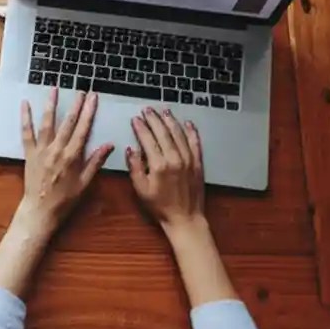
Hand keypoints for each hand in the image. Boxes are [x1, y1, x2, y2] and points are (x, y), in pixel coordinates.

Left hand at [15, 88, 113, 234]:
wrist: (41, 210)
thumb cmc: (65, 199)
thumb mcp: (85, 183)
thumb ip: (96, 162)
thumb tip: (109, 144)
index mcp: (72, 156)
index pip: (83, 129)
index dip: (89, 112)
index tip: (93, 97)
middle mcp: (57, 150)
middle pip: (68, 123)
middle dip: (75, 105)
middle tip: (80, 90)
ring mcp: (41, 150)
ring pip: (47, 123)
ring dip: (51, 104)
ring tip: (54, 88)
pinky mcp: (29, 153)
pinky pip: (26, 132)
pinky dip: (25, 117)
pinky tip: (25, 104)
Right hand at [125, 106, 205, 233]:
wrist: (185, 218)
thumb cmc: (160, 206)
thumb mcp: (140, 190)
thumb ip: (135, 168)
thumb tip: (131, 149)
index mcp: (159, 165)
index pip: (148, 139)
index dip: (140, 127)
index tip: (135, 119)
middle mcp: (175, 158)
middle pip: (163, 133)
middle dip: (154, 119)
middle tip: (148, 110)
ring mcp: (189, 160)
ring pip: (179, 134)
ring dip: (171, 121)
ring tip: (164, 111)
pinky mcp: (198, 163)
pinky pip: (195, 143)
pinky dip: (192, 132)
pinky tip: (187, 123)